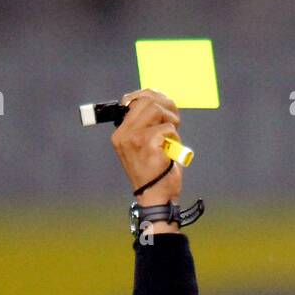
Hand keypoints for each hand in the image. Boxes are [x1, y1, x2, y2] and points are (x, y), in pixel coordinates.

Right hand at [111, 88, 183, 203]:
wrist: (156, 197)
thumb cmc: (154, 172)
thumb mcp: (143, 145)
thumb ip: (145, 124)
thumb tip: (157, 99)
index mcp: (120, 133)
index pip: (133, 99)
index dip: (153, 97)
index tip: (165, 106)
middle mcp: (123, 134)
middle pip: (147, 101)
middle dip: (166, 107)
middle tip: (174, 121)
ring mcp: (134, 139)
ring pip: (156, 109)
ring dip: (171, 120)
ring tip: (173, 135)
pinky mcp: (148, 144)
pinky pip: (167, 128)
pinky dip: (175, 137)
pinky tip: (171, 149)